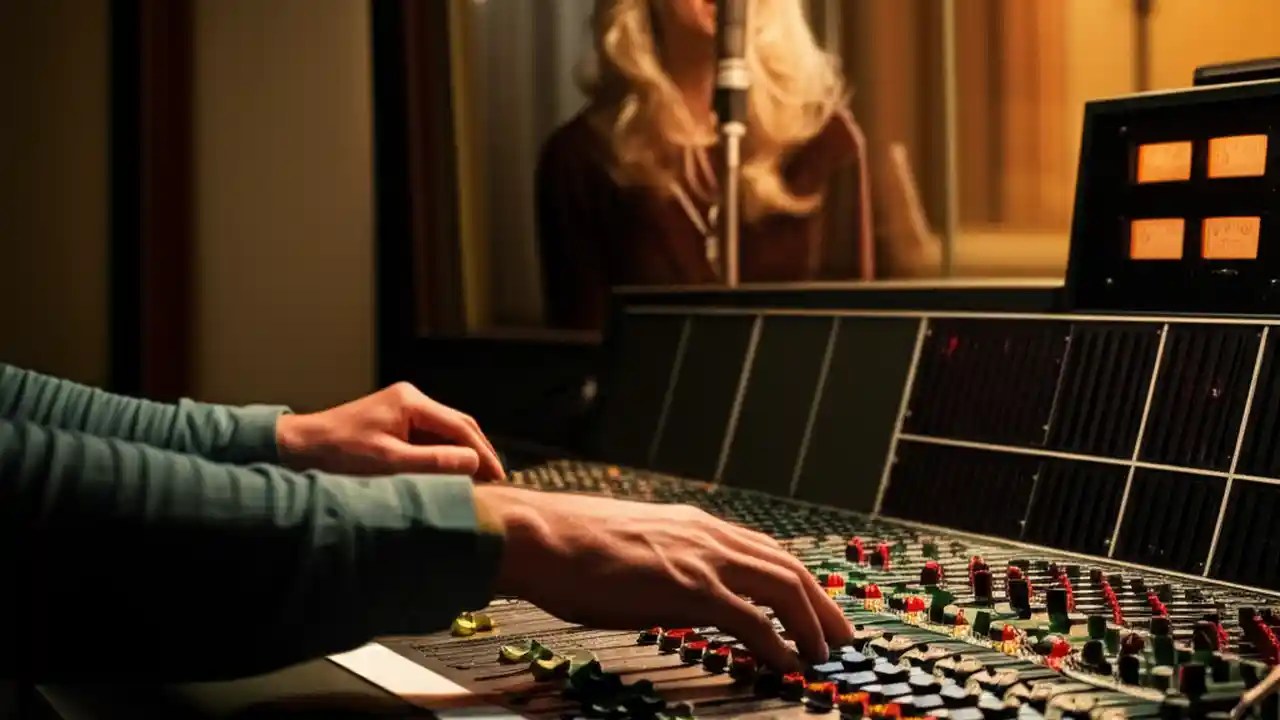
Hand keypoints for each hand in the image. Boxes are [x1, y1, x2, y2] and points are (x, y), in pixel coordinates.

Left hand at [276, 383, 504, 479]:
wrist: (298, 448)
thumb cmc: (338, 454)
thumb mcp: (390, 462)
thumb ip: (434, 462)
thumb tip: (474, 463)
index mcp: (412, 402)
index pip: (461, 427)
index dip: (483, 454)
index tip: (498, 478)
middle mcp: (410, 399)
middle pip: (458, 424)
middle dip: (478, 452)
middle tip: (495, 481)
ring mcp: (401, 409)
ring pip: (445, 432)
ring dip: (461, 455)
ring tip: (476, 482)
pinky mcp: (393, 423)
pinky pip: (428, 437)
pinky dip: (443, 455)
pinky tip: (449, 475)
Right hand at [474, 485, 851, 671]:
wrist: (540, 537)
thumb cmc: (570, 546)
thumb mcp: (635, 549)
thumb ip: (670, 566)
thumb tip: (688, 599)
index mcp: (695, 525)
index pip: (765, 551)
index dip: (798, 581)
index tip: (815, 606)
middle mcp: (708, 535)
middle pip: (787, 567)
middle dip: (822, 604)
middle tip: (841, 637)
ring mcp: (702, 559)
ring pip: (782, 586)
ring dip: (810, 623)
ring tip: (824, 654)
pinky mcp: (690, 588)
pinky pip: (751, 620)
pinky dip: (776, 643)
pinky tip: (786, 664)